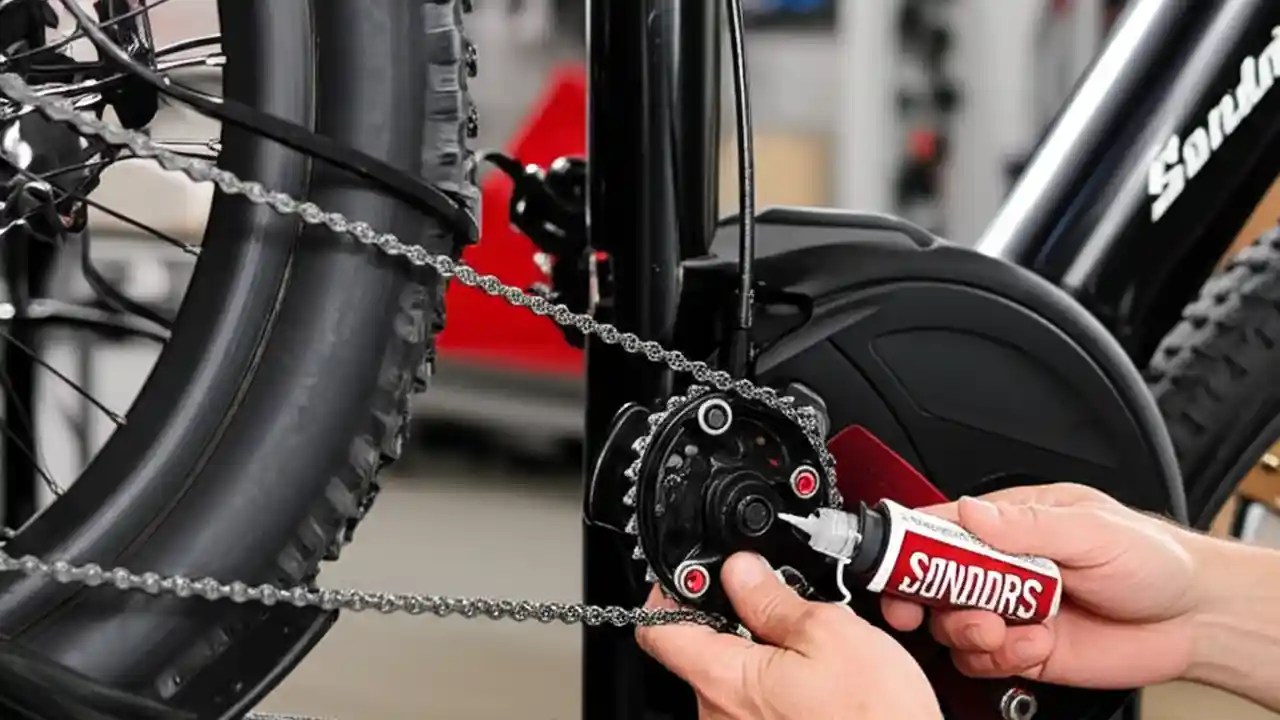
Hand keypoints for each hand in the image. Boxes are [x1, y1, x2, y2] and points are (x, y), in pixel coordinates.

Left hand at [637, 552, 941, 719]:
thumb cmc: (876, 719)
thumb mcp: (831, 634)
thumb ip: (773, 598)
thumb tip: (740, 570)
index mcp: (724, 682)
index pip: (658, 630)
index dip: (671, 592)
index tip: (697, 576)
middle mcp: (719, 719)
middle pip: (701, 654)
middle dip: (736, 623)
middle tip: (781, 609)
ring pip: (733, 682)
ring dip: (762, 659)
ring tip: (811, 655)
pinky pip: (754, 710)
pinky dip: (776, 690)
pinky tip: (816, 687)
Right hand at [881, 483, 1200, 688]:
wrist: (1195, 621)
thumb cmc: (1153, 559)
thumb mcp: (1092, 529)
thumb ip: (1028, 525)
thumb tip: (972, 512)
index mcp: (1010, 524)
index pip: (941, 526)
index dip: (908, 544)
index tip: (894, 563)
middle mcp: (1002, 567)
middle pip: (931, 579)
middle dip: (922, 597)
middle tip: (923, 608)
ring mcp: (1010, 609)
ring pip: (951, 624)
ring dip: (967, 631)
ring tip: (1001, 628)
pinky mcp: (1022, 650)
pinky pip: (982, 660)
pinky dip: (998, 659)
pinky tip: (1034, 645)